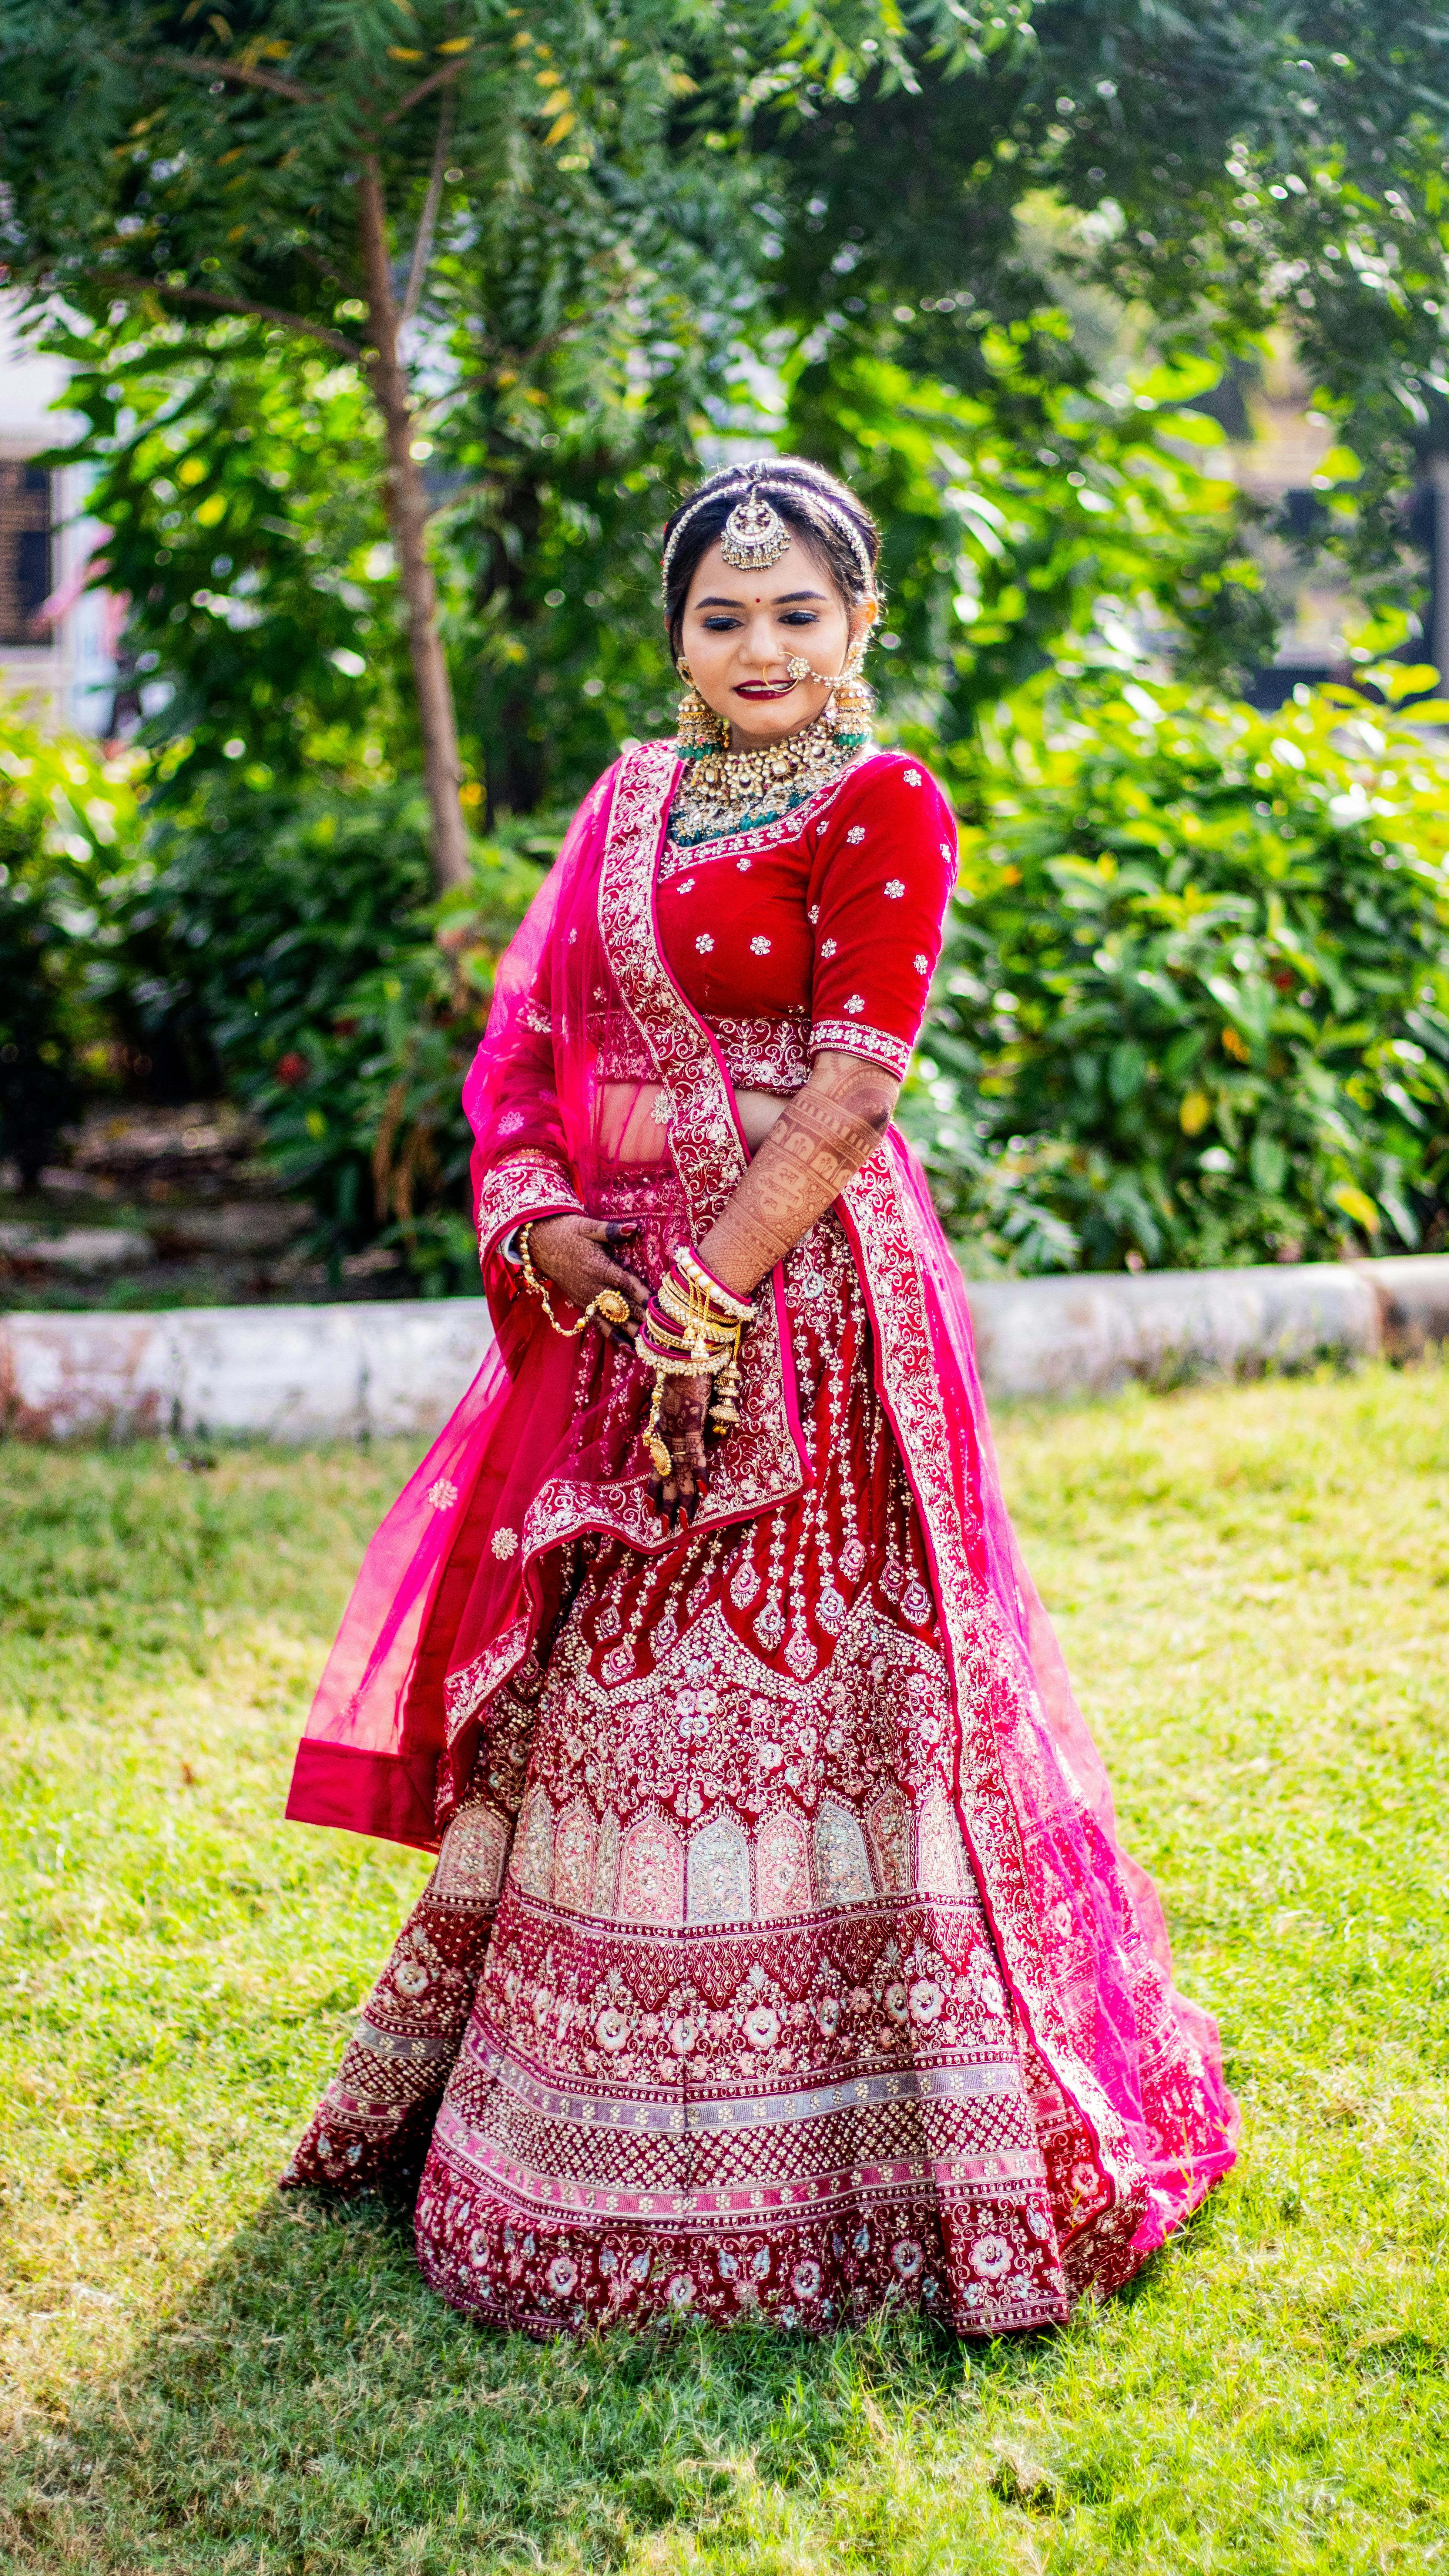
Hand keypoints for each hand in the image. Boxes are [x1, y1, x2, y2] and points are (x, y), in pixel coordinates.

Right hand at [527, 1215, 650, 1345]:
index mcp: (597, 1266)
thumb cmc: (567, 1232)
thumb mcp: (587, 1226)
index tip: (655, 1303)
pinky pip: (599, 1326)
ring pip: (613, 1320)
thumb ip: (611, 1230)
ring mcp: (587, 1299)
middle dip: (641, 1317)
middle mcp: (593, 1287)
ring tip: (650, 1344)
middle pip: (622, 1305)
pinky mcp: (582, 1306)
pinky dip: (615, 1338)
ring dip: (632, 1332)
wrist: (540, 1243)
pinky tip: (630, 1349)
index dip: (639, 1293)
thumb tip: (634, 1227)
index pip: (622, 1283)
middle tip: (661, 1329)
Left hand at [650, 1372, 711, 1530]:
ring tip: (682, 1526)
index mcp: (664, 1430)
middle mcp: (668, 1435)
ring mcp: (679, 1432)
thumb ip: (681, 1413)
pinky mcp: (693, 1424)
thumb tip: (689, 1420)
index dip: (653, 1488)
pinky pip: (698, 1455)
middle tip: (665, 1530)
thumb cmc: (684, 1371)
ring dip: (683, 1501)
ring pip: (680, 1474)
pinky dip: (702, 1474)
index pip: (656, 1466)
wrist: (682, 1353)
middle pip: (666, 1477)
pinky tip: (704, 1493)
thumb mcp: (680, 1397)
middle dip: (666, 1506)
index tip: (649, 1508)